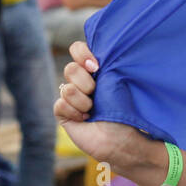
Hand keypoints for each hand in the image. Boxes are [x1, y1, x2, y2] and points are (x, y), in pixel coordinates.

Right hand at [54, 40, 157, 172]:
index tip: (97, 66)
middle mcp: (80, 80)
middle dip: (86, 82)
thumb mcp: (118, 82)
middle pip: (70, 68)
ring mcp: (70, 97)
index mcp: (94, 69)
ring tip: (93, 110)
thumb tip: (99, 47)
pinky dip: (74, 113)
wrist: (122, 138)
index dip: (82, 54)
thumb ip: (106, 64)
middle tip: (97, 92)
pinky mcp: (62, 113)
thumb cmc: (125, 110)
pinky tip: (84, 119)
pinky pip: (60, 104)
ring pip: (66, 87)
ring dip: (83, 101)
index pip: (77, 49)